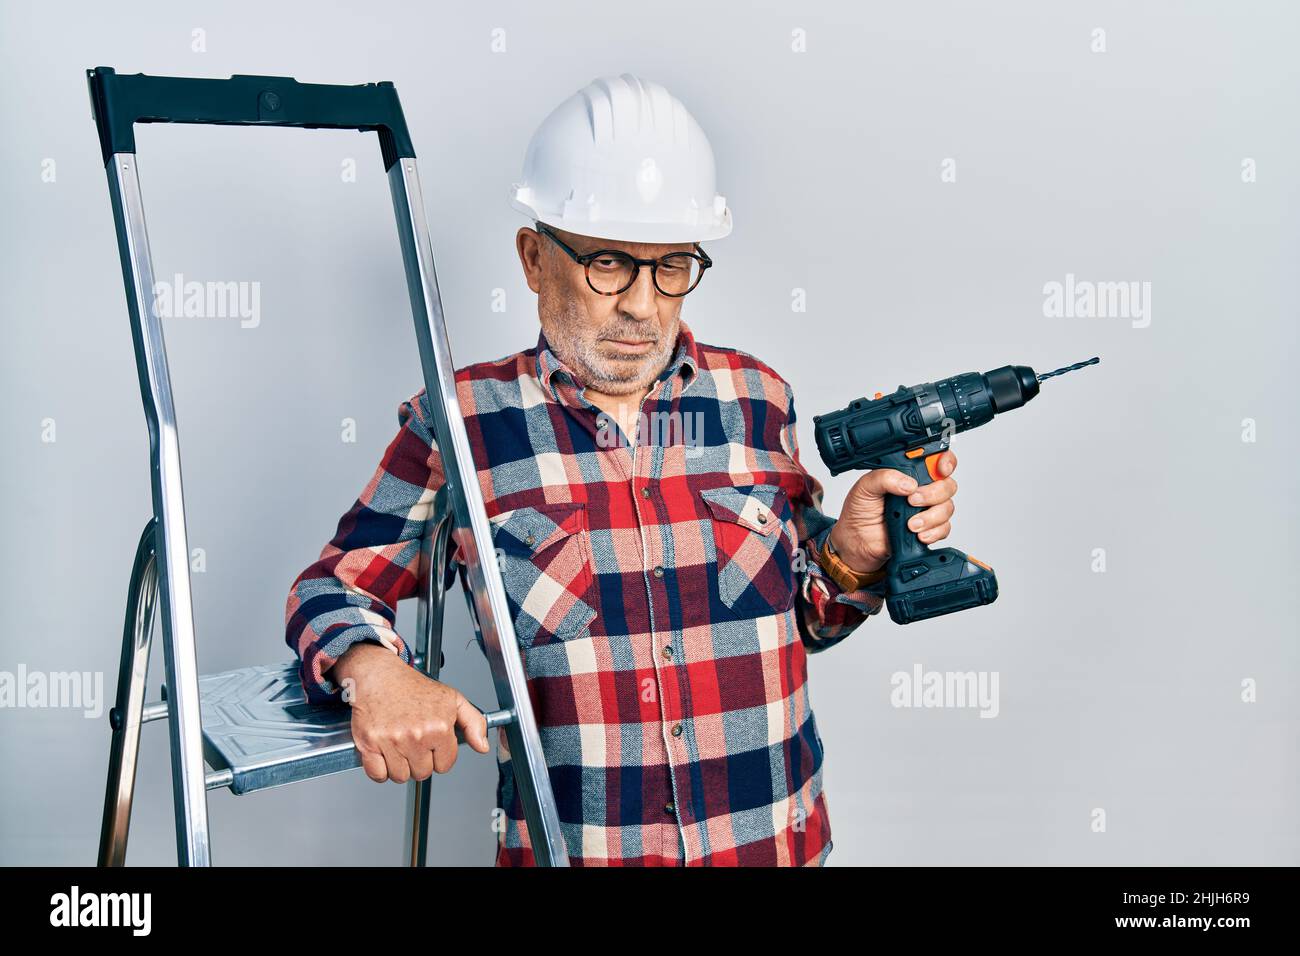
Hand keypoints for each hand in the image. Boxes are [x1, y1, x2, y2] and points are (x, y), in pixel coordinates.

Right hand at [330, 643, 490, 782]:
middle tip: (413, 741)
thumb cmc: (413, 688)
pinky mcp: (369, 744)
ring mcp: (391, 741)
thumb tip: (482, 746)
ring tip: (399, 744)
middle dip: (419, 761)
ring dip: (400, 766)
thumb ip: (474, 722)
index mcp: (439, 727)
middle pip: (423, 773)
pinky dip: (379, 769)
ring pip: (400, 776)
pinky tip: (384, 751)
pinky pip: (378, 775)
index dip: (439, 755)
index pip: (445, 764)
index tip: (431, 742)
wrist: (380, 676)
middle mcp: (416, 736)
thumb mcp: (452, 699)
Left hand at [827, 450, 957, 573]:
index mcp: (909, 473)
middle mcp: (922, 488)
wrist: (857, 541)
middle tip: (912, 500)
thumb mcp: (865, 487)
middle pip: (947, 485)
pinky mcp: (929, 528)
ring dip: (931, 516)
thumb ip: (885, 478)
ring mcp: (927, 509)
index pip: (936, 460)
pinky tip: (918, 534)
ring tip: (910, 524)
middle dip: (933, 493)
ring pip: (947, 507)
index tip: (942, 469)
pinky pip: (944, 528)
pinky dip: (933, 532)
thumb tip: (908, 483)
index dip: (946, 462)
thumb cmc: (860, 510)